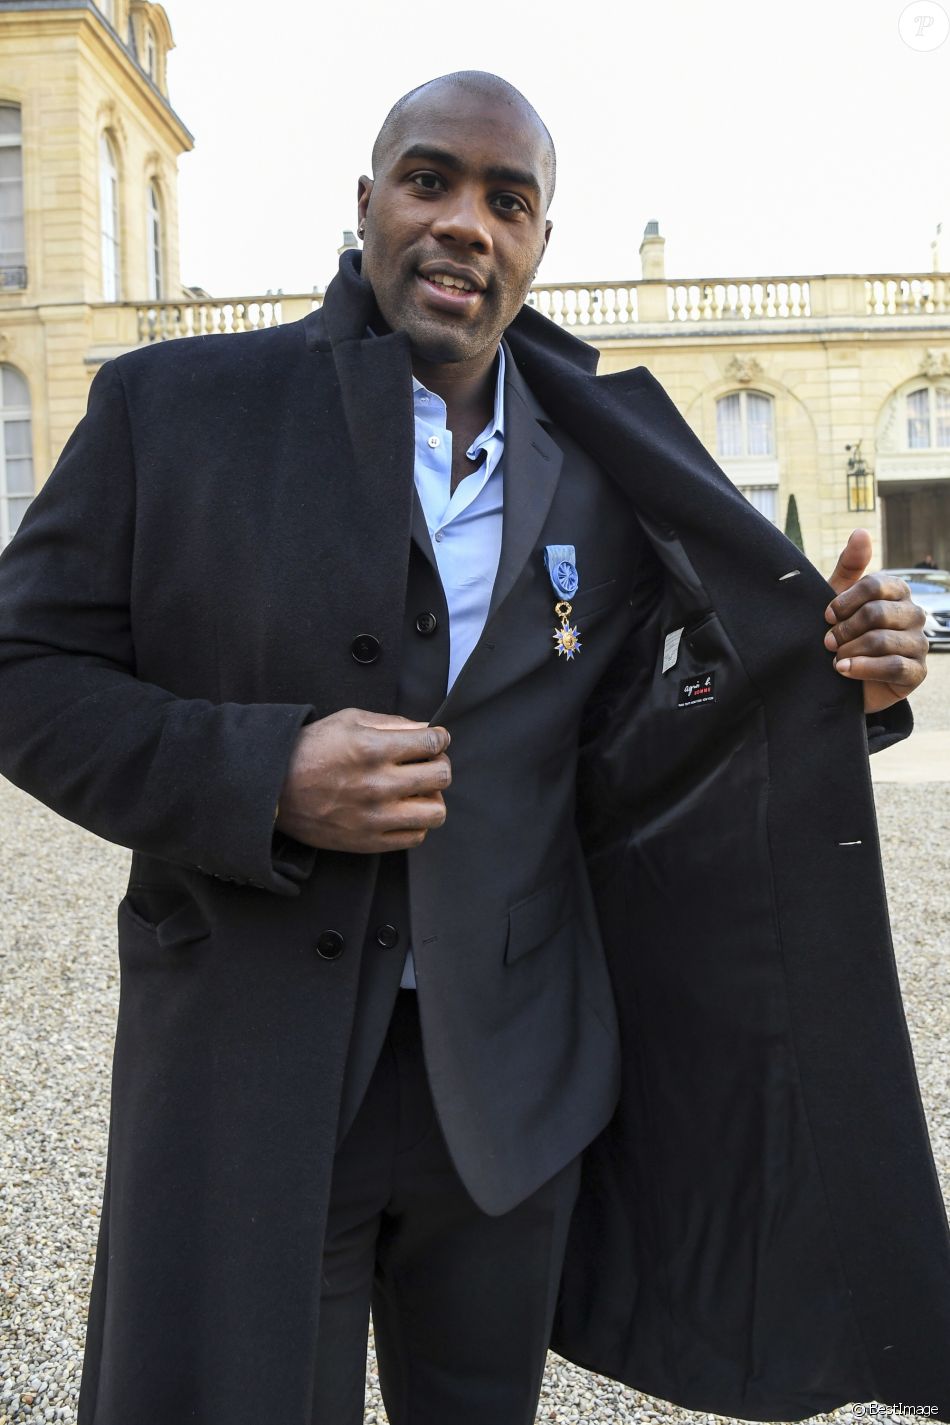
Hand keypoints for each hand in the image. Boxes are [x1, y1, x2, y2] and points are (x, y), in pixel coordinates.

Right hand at [276, 708, 450, 852]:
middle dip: (439, 764)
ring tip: (417, 791)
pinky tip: (402, 810)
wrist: (273, 789)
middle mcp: (378, 784)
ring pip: (436, 812)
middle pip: (441, 776)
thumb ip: (391, 723)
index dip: (439, 738)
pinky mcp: (369, 841)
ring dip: (432, 798)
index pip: (432, 743)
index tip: (434, 741)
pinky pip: (415, 836)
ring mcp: (375, 817)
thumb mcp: (347, 720)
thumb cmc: (310, 750)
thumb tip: (426, 730)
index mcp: (372, 749)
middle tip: (426, 763)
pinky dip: (416, 823)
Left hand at [823, 529, 927, 713]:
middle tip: (827, 642)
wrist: (844, 681)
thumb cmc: (844, 633)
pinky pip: (893, 666)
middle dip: (845, 629)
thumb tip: (861, 531)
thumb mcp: (840, 600)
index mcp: (897, 592)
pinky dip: (863, 669)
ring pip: (883, 641)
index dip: (845, 600)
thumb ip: (850, 567)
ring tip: (835, 659)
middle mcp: (914, 614)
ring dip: (850, 651)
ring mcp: (919, 644)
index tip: (826, 616)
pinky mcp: (917, 672)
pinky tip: (842, 671)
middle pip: (877, 613)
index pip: (875, 585)